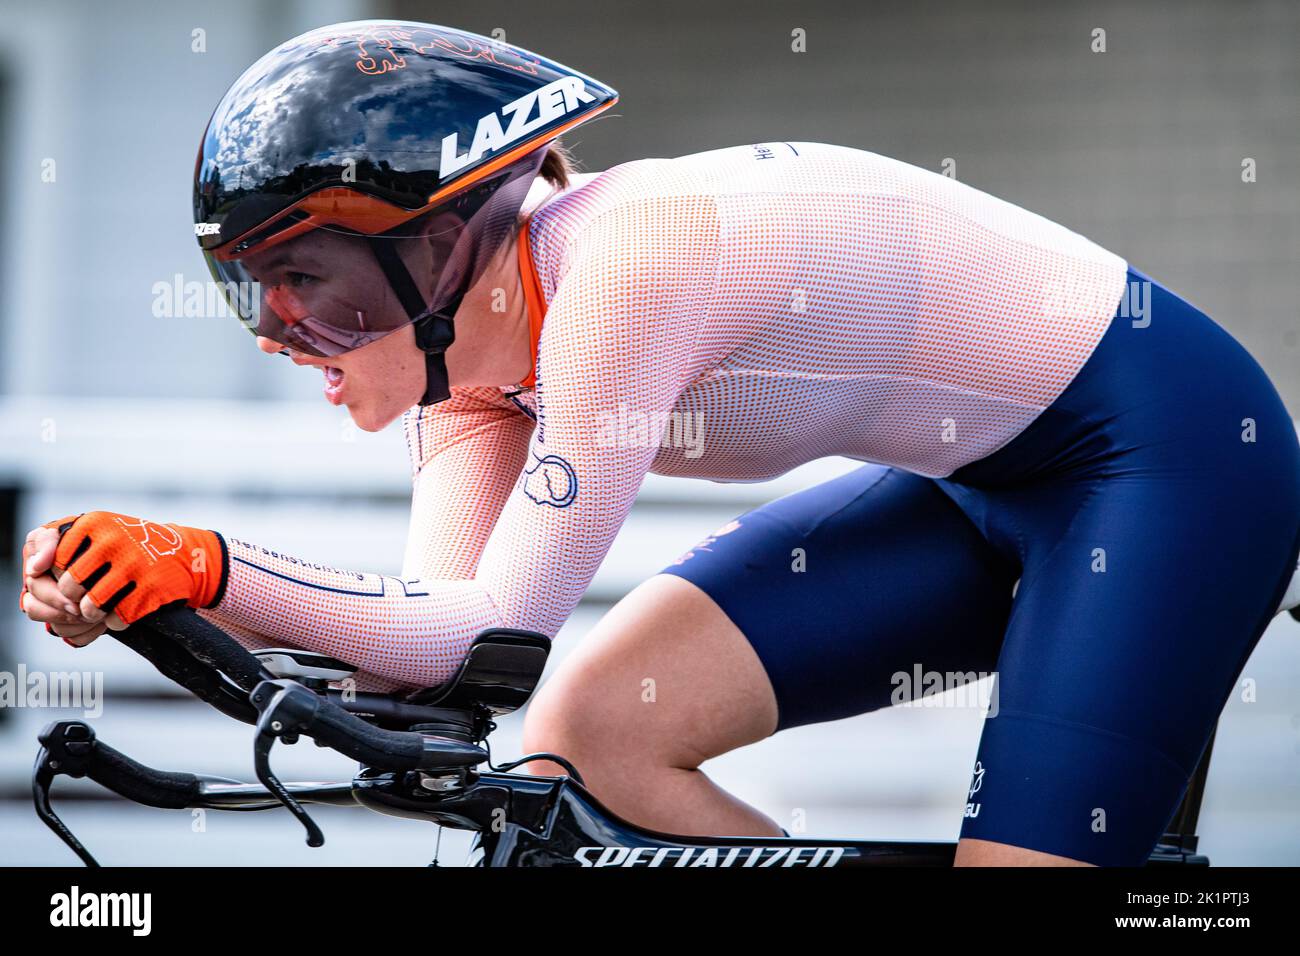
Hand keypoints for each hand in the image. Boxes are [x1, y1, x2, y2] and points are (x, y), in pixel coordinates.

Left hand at [21, 512, 226, 632]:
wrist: (182, 554)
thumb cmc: (124, 546)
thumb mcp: (94, 532)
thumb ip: (53, 544)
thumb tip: (32, 571)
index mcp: (94, 523)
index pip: (53, 562)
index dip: (55, 578)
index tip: (68, 580)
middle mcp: (114, 540)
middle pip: (69, 586)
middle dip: (71, 599)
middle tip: (80, 599)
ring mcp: (135, 564)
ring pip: (91, 606)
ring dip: (91, 613)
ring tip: (96, 609)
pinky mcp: (153, 588)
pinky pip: (117, 618)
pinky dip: (115, 621)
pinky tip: (120, 612)